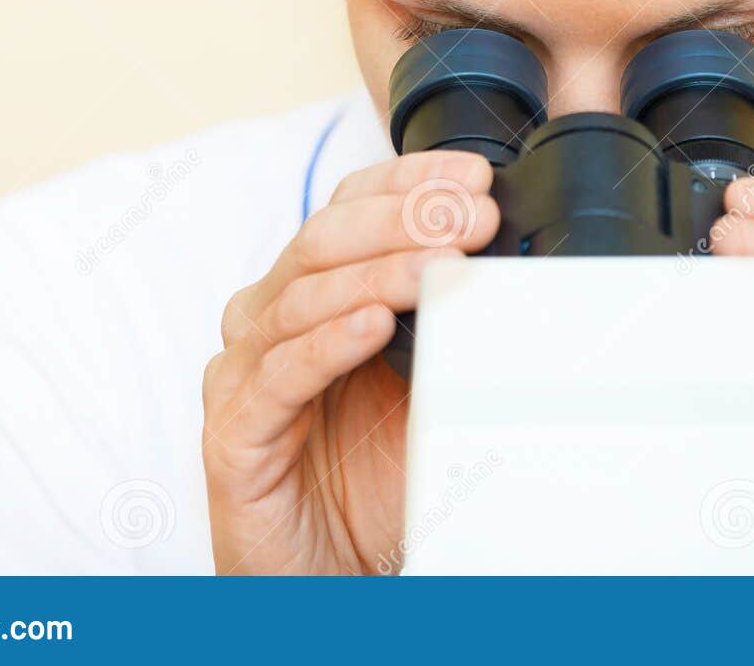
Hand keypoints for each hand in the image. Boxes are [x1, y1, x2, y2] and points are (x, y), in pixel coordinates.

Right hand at [201, 150, 496, 573]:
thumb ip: (453, 321)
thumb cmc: (376, 479)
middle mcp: (269, 321)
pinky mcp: (235, 436)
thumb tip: (518, 264)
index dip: (406, 181)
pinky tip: (373, 325)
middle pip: (323, 240)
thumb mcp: (430, 384)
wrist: (337, 576)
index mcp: (312, 293)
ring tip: (440, 265)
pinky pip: (280, 377)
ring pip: (303, 298)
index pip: (348, 207)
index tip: (471, 176)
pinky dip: (328, 345)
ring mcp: (245, 376)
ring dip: (379, 274)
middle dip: (405, 219)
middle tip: (471, 217)